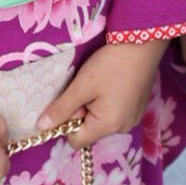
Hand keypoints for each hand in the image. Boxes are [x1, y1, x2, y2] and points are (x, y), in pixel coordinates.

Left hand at [37, 40, 168, 148]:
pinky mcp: (138, 108)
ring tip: (102, 82)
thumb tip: (41, 126)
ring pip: (102, 121)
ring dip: (96, 106)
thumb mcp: (82, 84)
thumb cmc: (111, 63)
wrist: (144, 42)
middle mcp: (123, 129)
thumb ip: (61, 108)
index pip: (76, 141)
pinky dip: (110, 102)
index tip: (73, 99)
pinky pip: (116, 113)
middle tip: (88, 86)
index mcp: (108, 126)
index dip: (68, 123)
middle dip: (83, 112)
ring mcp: (133, 119)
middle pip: (90, 131)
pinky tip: (114, 81)